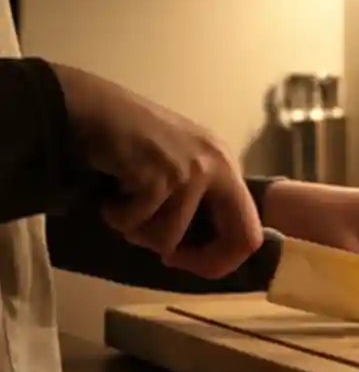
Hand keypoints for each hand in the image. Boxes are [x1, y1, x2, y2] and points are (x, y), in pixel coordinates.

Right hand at [52, 63, 261, 278]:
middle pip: (240, 239)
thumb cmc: (131, 138)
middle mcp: (218, 167)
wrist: (95, 108)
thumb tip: (200, 252)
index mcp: (226, 167)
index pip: (251, 230)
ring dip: (137, 229)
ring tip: (123, 203)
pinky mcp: (162, 176)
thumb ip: (196, 200)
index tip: (191, 262)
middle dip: (201, 261)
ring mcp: (192, 171)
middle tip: (170, 259)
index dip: (224, 259)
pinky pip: (136, 223)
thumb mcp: (180, 164)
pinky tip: (111, 193)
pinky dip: (116, 216)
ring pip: (169, 238)